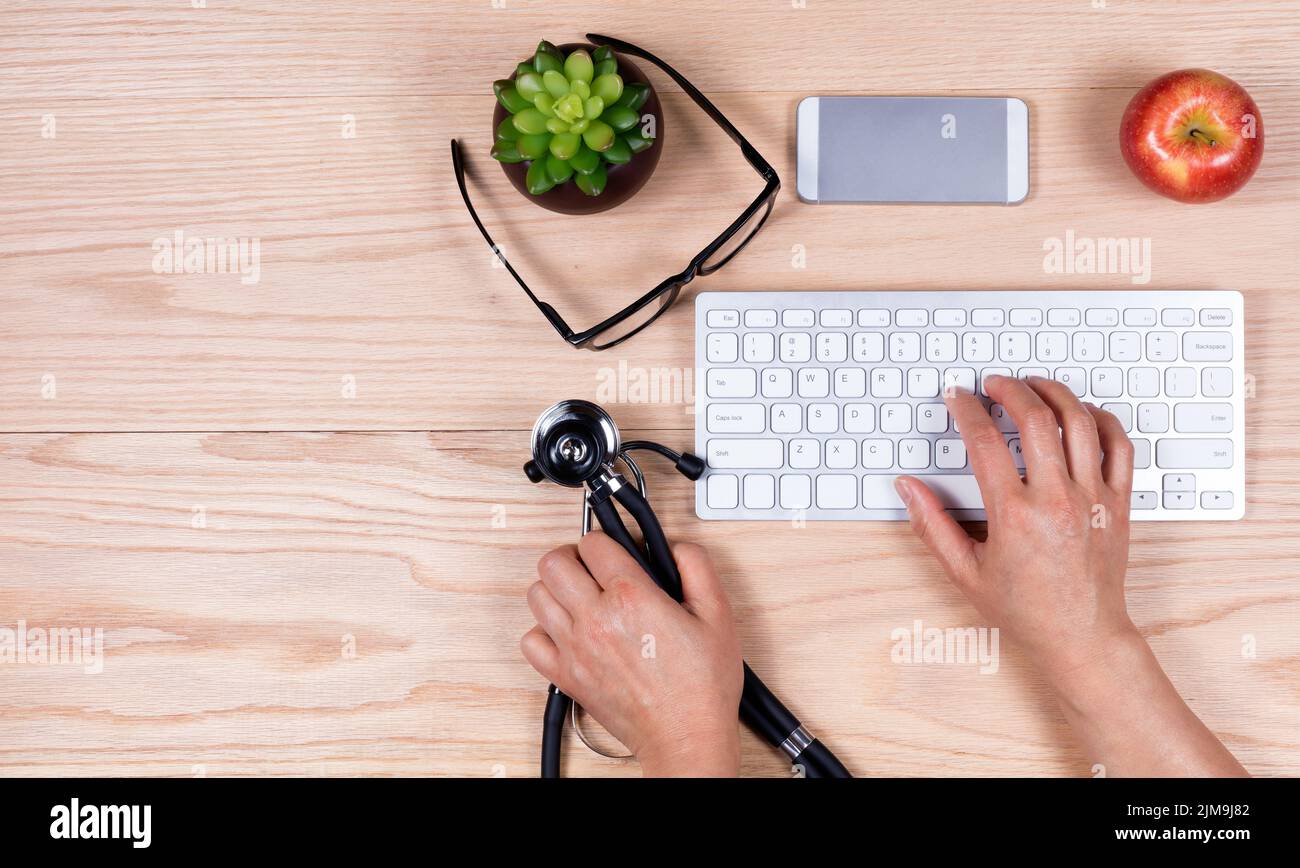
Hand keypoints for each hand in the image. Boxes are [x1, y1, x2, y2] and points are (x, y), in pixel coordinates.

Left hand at [520, 531, 742, 776]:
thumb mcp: (718, 614)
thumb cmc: (702, 685)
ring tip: (580, 598)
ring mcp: (575, 649)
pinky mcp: (566, 676)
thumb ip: (696, 567)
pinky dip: (543, 631)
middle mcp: (596, 619)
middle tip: (592, 569)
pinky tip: (568, 632)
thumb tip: (676, 548)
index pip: (593, 543)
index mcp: (632, 597)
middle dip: (572, 557)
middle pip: (553, 562)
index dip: (606, 541)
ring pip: (536, 596)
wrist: (686, 736)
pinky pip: (530, 641)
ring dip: (555, 590)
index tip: (616, 552)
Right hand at [895, 375, 1136, 683]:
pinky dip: (1100, 419)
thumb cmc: (1025, 610)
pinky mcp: (1119, 502)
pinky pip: (1118, 444)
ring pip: (1080, 422)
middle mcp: (1057, 500)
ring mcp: (1093, 498)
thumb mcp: (964, 572)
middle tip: (994, 384)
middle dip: (1010, 390)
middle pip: (1036, 418)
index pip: (985, 441)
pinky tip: (1080, 413)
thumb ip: (931, 525)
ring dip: (1054, 394)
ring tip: (1033, 387)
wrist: (1082, 636)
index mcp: (1015, 516)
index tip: (957, 398)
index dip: (966, 410)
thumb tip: (908, 488)